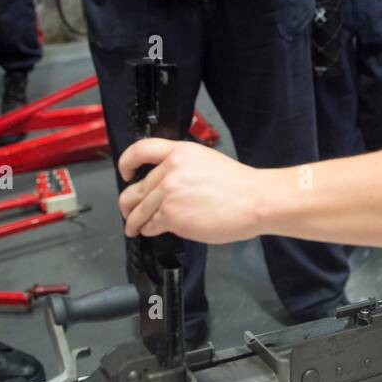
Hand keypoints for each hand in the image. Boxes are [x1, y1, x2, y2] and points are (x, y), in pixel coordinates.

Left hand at [117, 138, 260, 243]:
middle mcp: (170, 170)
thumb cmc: (240, 186)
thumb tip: (165, 183)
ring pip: (138, 210)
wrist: (256, 200)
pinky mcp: (171, 216)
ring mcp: (169, 194)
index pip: (140, 150)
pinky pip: (150, 225)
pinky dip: (149, 230)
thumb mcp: (207, 161)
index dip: (126, 162)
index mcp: (180, 152)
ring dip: (134, 221)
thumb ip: (182, 167)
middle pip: (135, 189)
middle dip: (128, 204)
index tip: (125, 172)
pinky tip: (152, 231)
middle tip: (128, 211)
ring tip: (135, 227)